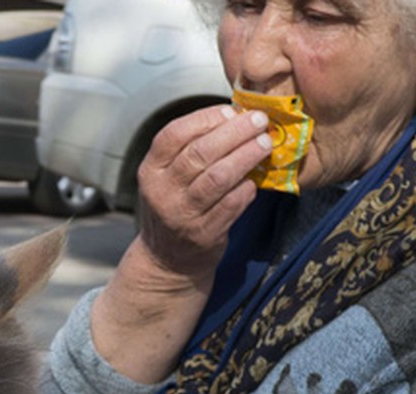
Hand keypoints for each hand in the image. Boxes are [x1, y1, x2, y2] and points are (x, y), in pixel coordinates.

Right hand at [136, 104, 272, 279]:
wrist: (167, 260)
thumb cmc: (175, 206)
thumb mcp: (167, 177)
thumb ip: (190, 149)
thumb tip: (234, 116)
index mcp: (150, 170)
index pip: (174, 134)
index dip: (205, 118)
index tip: (231, 110)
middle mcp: (162, 192)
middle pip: (199, 153)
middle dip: (234, 132)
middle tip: (259, 121)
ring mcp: (182, 215)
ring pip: (218, 177)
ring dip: (246, 156)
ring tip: (264, 144)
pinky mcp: (204, 234)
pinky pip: (231, 204)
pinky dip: (247, 187)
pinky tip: (255, 179)